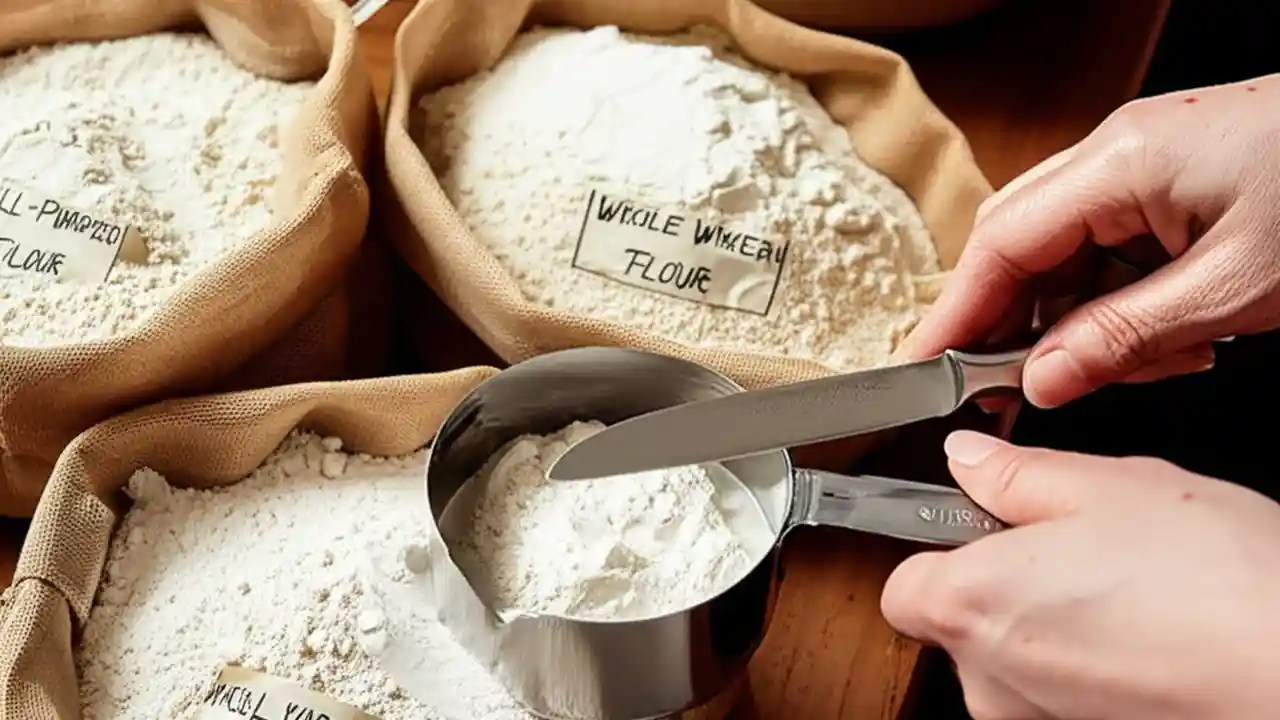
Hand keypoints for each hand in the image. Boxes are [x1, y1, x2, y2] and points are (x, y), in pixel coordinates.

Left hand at [881, 431, 1279, 719]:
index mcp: (970, 604)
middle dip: (1004, 585)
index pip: (904, 585)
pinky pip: (1061, 694)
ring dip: (1053, 626)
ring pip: (1015, 662)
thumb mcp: (1107, 488)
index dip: (942, 551)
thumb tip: (969, 460)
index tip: (986, 527)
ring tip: (1130, 592)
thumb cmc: (1214, 584)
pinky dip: (1092, 665)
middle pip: (959, 626)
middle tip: (1078, 550)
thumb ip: (1016, 476)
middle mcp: (989, 680)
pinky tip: (1148, 634)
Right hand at [903, 74, 1279, 406]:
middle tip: (1023, 389)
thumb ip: (1123, 337)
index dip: (956, 312)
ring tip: (1158, 360)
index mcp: (1121, 163)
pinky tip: (1176, 337)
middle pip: (1022, 247)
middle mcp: (1118, 157)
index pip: (1002, 242)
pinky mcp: (1170, 187)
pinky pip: (1114, 253)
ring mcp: (1143, 169)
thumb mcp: (1235, 289)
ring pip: (1069, 257)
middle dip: (1019, 323)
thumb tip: (1041, 379)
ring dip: (1087, 322)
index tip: (925, 369)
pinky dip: (1126, 304)